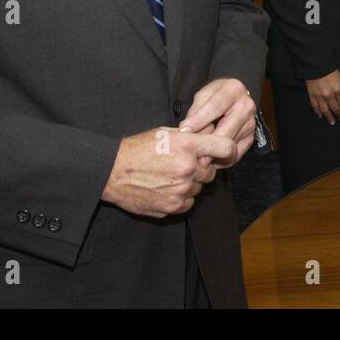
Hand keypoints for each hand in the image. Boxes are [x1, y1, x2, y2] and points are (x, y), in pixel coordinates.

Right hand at [101, 127, 235, 217]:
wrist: (112, 172)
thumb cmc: (138, 149)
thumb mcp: (166, 133)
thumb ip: (191, 136)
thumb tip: (213, 135)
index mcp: (188, 145)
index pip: (225, 147)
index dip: (227, 150)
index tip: (224, 152)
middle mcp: (188, 168)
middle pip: (211, 171)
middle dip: (201, 168)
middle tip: (183, 164)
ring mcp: (181, 189)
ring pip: (199, 188)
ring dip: (190, 183)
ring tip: (169, 176)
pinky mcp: (172, 207)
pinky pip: (188, 203)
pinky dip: (181, 197)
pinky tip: (165, 188)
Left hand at [179, 77, 256, 168]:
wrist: (232, 99)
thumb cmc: (215, 96)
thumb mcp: (202, 95)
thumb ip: (195, 112)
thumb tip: (186, 131)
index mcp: (233, 90)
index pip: (214, 108)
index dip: (198, 121)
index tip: (183, 131)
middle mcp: (246, 106)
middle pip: (225, 131)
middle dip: (207, 144)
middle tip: (190, 152)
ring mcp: (250, 123)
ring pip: (229, 145)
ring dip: (213, 153)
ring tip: (198, 155)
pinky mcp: (250, 138)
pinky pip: (235, 154)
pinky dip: (221, 159)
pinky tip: (210, 157)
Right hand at [305, 70, 339, 124]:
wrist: (316, 65)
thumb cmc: (328, 70)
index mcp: (338, 89)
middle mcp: (329, 94)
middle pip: (335, 108)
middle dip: (339, 114)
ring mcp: (320, 96)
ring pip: (325, 110)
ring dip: (329, 117)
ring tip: (331, 122)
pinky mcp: (312, 95)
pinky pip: (315, 106)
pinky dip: (318, 112)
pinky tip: (320, 115)